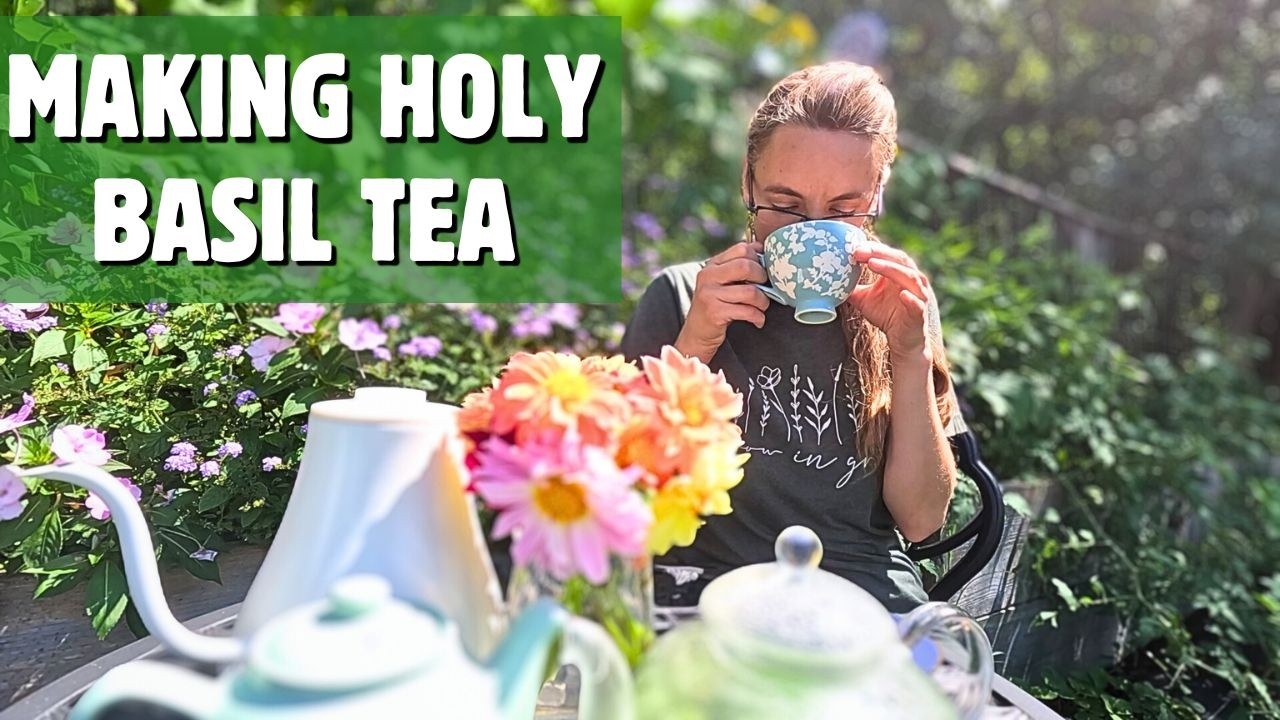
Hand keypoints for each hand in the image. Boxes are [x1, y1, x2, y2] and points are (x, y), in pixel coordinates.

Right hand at [675, 240, 769, 362]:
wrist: (697, 333)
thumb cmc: (717, 305)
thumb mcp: (722, 281)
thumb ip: (738, 264)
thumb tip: (761, 247)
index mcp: (712, 264)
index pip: (742, 249)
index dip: (758, 259)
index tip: (762, 273)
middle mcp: (708, 276)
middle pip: (746, 266)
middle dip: (762, 278)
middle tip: (764, 289)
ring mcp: (709, 294)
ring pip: (750, 291)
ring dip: (763, 302)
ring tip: (761, 307)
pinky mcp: (714, 312)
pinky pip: (747, 311)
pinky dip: (758, 317)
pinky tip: (757, 320)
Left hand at [849, 240, 932, 357]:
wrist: (901, 341)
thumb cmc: (886, 316)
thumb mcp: (863, 299)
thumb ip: (851, 288)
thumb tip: (830, 279)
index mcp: (899, 273)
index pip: (887, 254)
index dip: (872, 249)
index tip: (853, 248)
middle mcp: (912, 280)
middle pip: (899, 260)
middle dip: (879, 253)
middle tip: (859, 252)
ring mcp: (918, 296)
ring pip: (909, 277)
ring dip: (891, 269)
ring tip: (873, 264)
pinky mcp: (919, 314)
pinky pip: (918, 304)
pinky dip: (911, 299)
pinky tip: (903, 294)